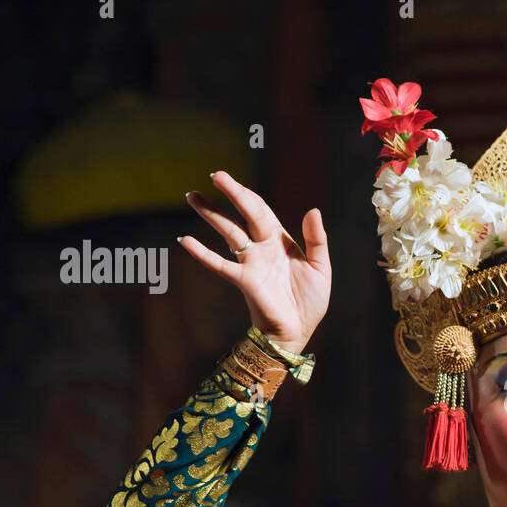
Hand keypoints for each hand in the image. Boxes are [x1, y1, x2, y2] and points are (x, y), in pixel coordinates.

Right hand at [177, 171, 330, 355]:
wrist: (298, 331)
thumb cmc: (310, 301)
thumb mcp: (320, 267)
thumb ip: (317, 239)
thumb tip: (313, 210)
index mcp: (280, 240)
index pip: (261, 210)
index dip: (247, 194)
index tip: (229, 179)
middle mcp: (262, 247)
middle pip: (244, 214)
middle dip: (231, 194)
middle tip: (215, 175)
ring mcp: (251, 263)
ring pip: (228, 232)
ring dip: (211, 214)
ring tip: (192, 196)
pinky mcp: (244, 281)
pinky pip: (220, 265)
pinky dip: (203, 254)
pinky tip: (185, 241)